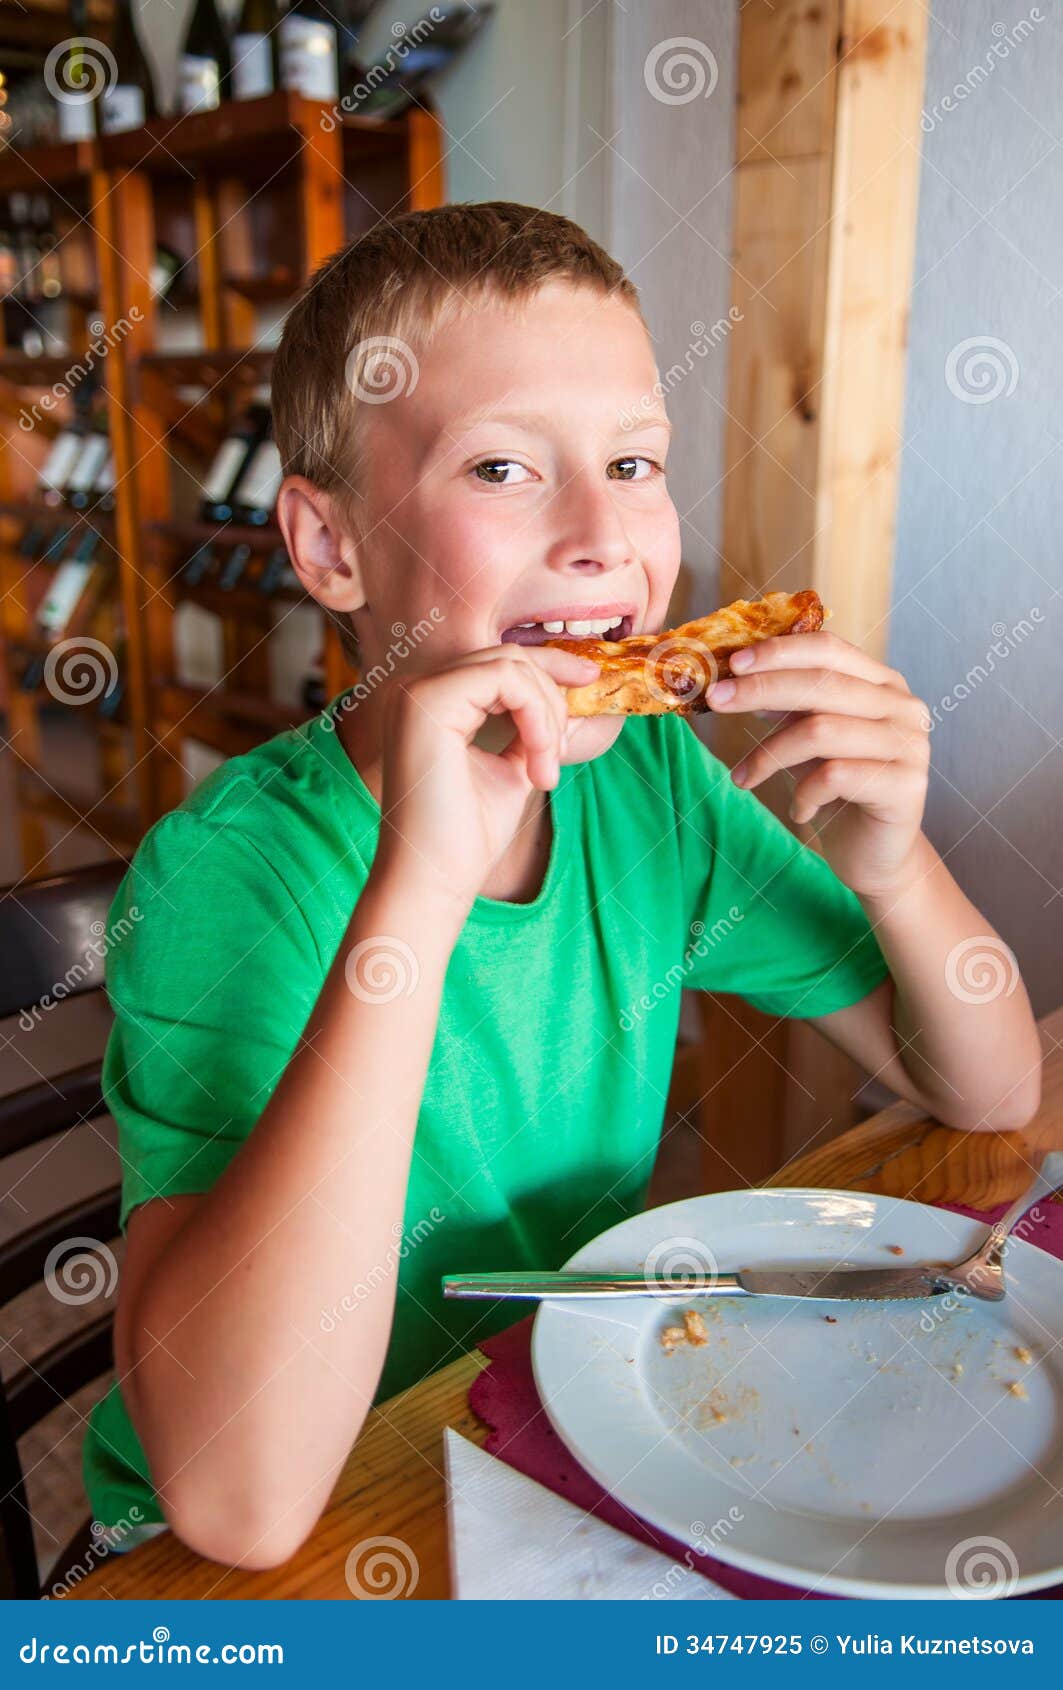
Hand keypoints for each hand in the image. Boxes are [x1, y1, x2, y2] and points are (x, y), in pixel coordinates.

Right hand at [375, 645, 598, 912]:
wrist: (435, 879)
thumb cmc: (466, 836)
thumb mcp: (510, 768)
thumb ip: (528, 730)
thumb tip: (569, 699)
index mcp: (432, 704)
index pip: (498, 664)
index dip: (550, 667)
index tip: (592, 680)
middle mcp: (416, 690)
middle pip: (508, 657)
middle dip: (553, 698)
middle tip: (555, 758)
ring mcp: (417, 692)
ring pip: (511, 665)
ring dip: (546, 715)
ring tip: (544, 768)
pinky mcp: (426, 702)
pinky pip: (505, 679)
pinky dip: (535, 715)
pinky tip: (536, 760)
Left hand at [707, 630, 930, 897]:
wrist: (876, 855)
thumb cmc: (837, 792)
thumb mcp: (807, 741)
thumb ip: (788, 707)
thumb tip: (738, 677)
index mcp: (881, 684)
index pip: (829, 649)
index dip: (779, 651)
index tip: (733, 662)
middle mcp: (902, 707)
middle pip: (822, 684)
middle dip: (760, 688)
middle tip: (714, 700)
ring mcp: (909, 745)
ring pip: (821, 730)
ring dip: (769, 754)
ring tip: (743, 777)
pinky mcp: (905, 786)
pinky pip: (834, 777)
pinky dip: (802, 794)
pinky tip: (798, 812)